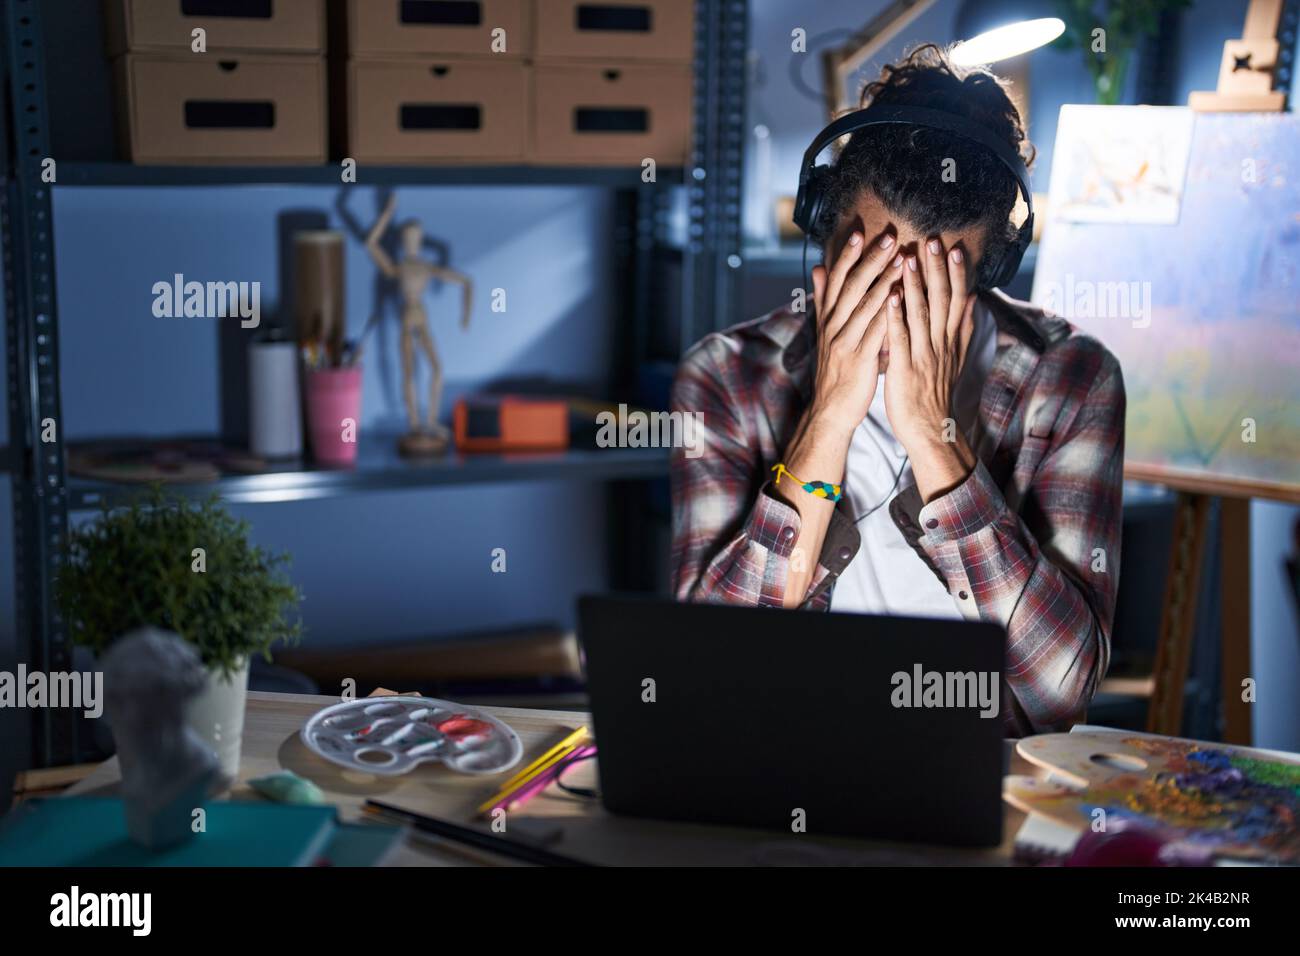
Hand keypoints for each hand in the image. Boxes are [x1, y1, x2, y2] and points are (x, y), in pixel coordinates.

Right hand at [808, 228, 903, 437]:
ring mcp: (845, 341)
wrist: (830, 409)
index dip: (848, 255)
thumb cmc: (835, 368)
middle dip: (870, 259)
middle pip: (851, 285)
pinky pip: (875, 331)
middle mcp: (833, 325)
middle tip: (888, 236)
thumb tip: (819, 268)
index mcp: (827, 317)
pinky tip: (904, 297)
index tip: (861, 232)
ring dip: (884, 279)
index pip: (836, 279)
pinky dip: (889, 312)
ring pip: (865, 304)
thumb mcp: (826, 331)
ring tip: (903, 258)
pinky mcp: (858, 358)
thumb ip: (824, 299)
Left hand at [884, 238, 977, 500]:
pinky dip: (896, 316)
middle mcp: (941, 344)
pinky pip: (901, 338)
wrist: (931, 429)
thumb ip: (964, 328)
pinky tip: (890, 296)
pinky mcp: (905, 368)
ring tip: (909, 258)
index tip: (953, 247)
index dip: (956, 273)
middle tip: (933, 240)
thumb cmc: (937, 393)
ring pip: (921, 314)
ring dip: (915, 285)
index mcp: (952, 340)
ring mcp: (924, 355)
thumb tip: (974, 299)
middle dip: (937, 270)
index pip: (957, 299)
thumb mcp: (956, 358)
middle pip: (942, 300)